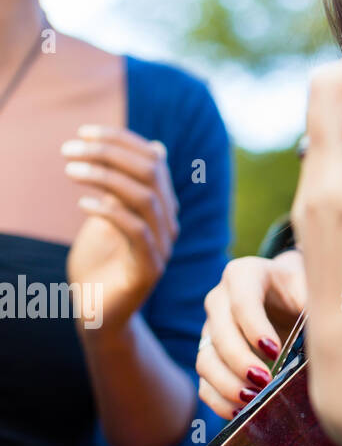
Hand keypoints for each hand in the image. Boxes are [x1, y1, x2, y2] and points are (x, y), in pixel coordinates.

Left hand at [63, 126, 179, 333]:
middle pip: (151, 172)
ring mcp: (163, 245)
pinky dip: (109, 211)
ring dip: (105, 177)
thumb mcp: (109, 215)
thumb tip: (156, 146)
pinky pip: (135, 230)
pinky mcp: (149, 268)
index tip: (84, 131)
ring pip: (145, 196)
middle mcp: (169, 221)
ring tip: (70, 168)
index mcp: (162, 205)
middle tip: (70, 147)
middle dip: (110, 153)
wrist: (97, 313)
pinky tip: (82, 202)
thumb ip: (123, 186)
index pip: (151, 160)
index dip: (121, 140)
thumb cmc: (100, 263)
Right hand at [197, 250, 306, 418]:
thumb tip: (323, 326)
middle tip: (264, 382)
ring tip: (252, 400)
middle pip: (220, 333)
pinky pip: (203, 380)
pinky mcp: (209, 353)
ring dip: (226, 384)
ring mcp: (210, 328)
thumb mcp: (309, 284)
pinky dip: (217, 398)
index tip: (275, 351)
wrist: (285, 292)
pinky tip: (238, 411)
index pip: (242, 301)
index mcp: (244, 275)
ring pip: (206, 359)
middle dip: (240, 361)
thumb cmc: (300, 287)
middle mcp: (219, 299)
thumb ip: (313, 299)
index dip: (255, 328)